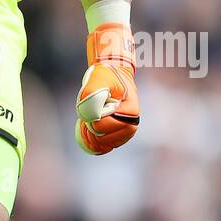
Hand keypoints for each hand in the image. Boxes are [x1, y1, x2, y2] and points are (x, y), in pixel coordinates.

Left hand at [75, 22, 139, 154]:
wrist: (115, 74)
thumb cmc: (106, 76)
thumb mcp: (96, 79)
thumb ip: (91, 96)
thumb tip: (89, 117)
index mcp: (130, 112)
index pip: (100, 125)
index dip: (90, 114)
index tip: (95, 101)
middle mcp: (132, 125)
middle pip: (101, 136)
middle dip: (91, 123)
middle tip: (94, 106)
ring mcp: (128, 132)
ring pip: (102, 143)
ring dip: (94, 130)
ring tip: (96, 113)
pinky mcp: (123, 135)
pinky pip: (106, 145)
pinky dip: (97, 138)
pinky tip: (94, 126)